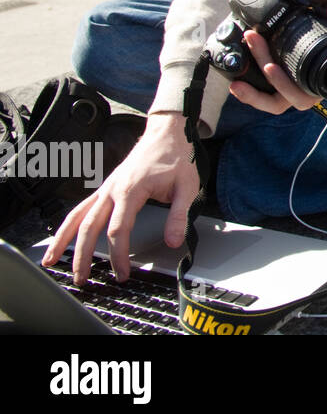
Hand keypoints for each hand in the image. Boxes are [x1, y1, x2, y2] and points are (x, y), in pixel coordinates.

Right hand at [43, 113, 198, 283]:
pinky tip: (61, 238)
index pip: (118, 230)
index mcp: (131, 190)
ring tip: (51, 262)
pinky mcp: (105, 188)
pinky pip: (81, 208)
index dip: (119, 255)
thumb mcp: (187, 187)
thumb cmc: (178, 158)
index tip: (122, 273)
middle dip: (82, 255)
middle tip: (82, 279)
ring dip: (64, 240)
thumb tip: (173, 241)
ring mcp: (105, 188)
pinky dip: (68, 225)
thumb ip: (179, 216)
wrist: (168, 134)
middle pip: (90, 227)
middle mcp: (112, 190)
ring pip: (77, 217)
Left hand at [230, 0, 326, 113]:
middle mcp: (312, 88)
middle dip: (260, 85)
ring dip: (252, 93)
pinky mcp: (288, 76)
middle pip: (282, 101)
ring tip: (235, 80)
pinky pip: (268, 90)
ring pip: (272, 101)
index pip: (305, 95)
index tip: (271, 65)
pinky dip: (253, 85)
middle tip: (252, 46)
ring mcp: (298, 84)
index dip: (285, 85)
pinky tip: (238, 74)